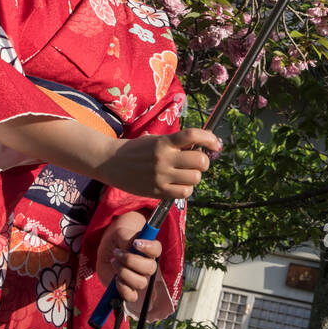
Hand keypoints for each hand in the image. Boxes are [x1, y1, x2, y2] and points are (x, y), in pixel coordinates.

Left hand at [95, 213, 162, 304]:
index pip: (157, 249)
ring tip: (113, 262)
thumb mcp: (120, 234)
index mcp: (148, 250)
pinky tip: (115, 278)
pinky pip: (132, 296)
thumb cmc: (116, 240)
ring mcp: (139, 279)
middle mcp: (147, 266)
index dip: (149, 248)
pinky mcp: (130, 291)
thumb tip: (132, 245)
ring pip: (141, 283)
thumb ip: (127, 238)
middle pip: (150, 268)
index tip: (135, 243)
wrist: (106, 252)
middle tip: (117, 252)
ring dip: (124, 272)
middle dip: (130, 261)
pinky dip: (122, 288)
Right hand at [96, 127, 221, 200]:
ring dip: (194, 176)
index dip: (209, 138)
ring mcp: (161, 176)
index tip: (216, 143)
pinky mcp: (158, 191)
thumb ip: (176, 143)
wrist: (112, 162)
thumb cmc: (136, 149)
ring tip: (185, 174)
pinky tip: (179, 184)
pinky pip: (184, 193)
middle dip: (203, 161)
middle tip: (196, 162)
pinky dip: (186, 189)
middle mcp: (164, 158)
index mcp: (164, 142)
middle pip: (199, 161)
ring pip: (195, 178)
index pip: (192, 136)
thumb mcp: (155, 140)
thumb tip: (201, 147)